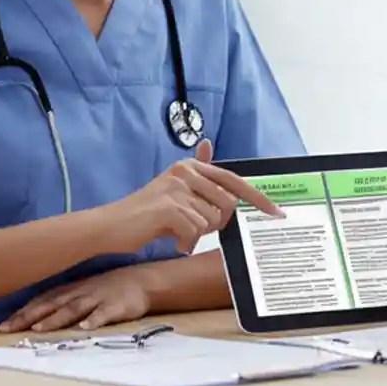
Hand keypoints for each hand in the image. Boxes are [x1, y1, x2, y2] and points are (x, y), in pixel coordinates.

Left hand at [0, 265, 150, 333]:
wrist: (142, 281)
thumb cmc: (108, 287)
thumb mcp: (83, 288)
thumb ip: (62, 298)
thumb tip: (34, 312)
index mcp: (71, 290)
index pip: (42, 300)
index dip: (23, 312)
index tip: (3, 324)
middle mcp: (81, 292)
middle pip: (52, 304)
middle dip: (29, 316)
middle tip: (9, 328)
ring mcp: (98, 298)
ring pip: (74, 308)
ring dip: (56, 318)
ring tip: (39, 328)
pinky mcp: (117, 305)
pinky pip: (104, 313)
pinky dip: (94, 319)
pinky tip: (85, 327)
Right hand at [106, 140, 282, 254]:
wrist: (110, 227)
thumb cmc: (146, 215)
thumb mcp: (174, 192)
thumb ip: (196, 177)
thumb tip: (207, 143)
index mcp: (190, 167)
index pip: (233, 180)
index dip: (257, 197)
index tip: (276, 212)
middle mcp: (185, 172)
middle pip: (227, 204)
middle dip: (216, 224)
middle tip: (192, 228)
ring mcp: (177, 188)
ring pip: (212, 221)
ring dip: (197, 234)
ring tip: (175, 231)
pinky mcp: (169, 207)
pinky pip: (196, 231)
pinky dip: (185, 242)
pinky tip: (171, 240)